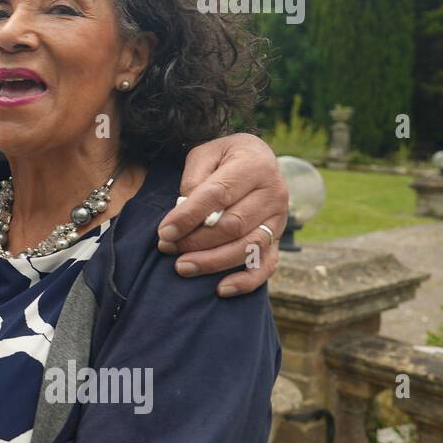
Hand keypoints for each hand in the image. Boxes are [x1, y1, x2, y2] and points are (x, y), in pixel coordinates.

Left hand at [156, 133, 287, 296]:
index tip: (164, 231)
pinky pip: (266, 266)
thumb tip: (184, 208)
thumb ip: (194, 177)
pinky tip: (220, 289)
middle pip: (233, 225)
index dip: (189, 216)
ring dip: (213, 262)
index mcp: (254, 165)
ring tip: (182, 267)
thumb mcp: (205, 154)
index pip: (218, 195)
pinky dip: (245, 281)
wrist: (257, 159)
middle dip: (196, 241)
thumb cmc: (224, 158)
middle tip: (167, 247)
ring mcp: (278, 220)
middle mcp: (273, 194)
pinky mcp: (277, 240)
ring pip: (248, 248)